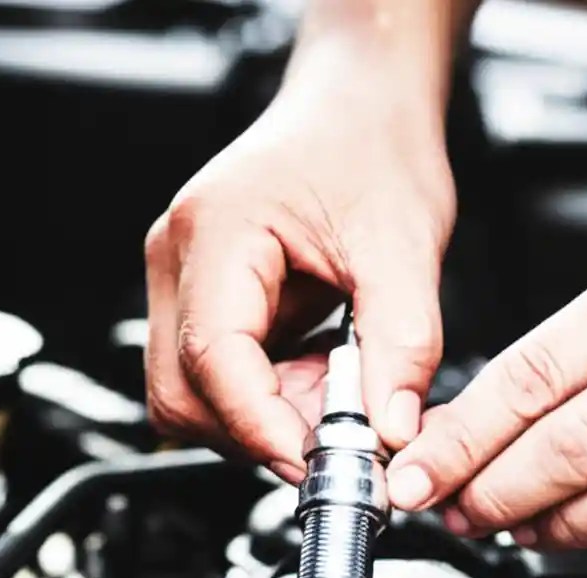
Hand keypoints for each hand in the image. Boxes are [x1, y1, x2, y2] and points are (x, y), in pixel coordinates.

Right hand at [144, 81, 454, 480]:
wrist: (359, 107)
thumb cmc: (371, 147)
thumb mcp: (406, 243)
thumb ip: (403, 344)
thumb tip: (391, 431)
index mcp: (217, 230)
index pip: (212, 356)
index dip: (260, 423)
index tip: (316, 460)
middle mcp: (180, 257)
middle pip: (183, 391)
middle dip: (261, 429)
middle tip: (341, 427)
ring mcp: (185, 280)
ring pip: (195, 395)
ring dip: (268, 415)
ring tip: (341, 383)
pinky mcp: (204, 299)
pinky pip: (218, 377)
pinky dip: (272, 395)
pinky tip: (322, 367)